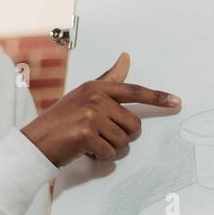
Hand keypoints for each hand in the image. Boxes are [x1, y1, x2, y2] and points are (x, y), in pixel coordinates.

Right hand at [21, 53, 180, 166]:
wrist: (37, 141)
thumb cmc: (63, 120)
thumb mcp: (85, 95)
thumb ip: (109, 80)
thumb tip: (126, 57)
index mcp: (98, 87)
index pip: (135, 92)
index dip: (158, 98)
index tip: (177, 102)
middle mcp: (96, 98)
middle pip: (134, 126)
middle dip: (121, 137)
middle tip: (100, 135)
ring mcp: (92, 116)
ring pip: (123, 142)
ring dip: (109, 148)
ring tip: (90, 142)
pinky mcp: (87, 134)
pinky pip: (110, 153)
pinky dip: (99, 157)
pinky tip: (85, 150)